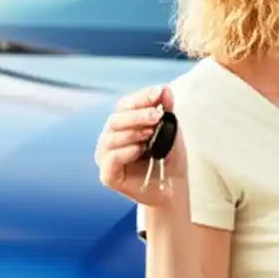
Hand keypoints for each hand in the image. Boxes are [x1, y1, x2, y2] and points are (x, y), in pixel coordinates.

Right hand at [95, 85, 186, 207]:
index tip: (159, 92)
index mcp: (121, 125)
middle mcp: (109, 139)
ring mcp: (105, 158)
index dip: (140, 97)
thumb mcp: (171, 130)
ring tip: (151, 133)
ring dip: (133, 132)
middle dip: (137, 115)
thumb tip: (165, 89)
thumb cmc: (168, 157)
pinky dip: (126, 151)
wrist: (172, 188)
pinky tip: (140, 150)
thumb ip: (166, 110)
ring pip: (111, 137)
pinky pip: (111, 158)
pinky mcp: (107, 176)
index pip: (125, 105)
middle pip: (115, 119)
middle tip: (157, 116)